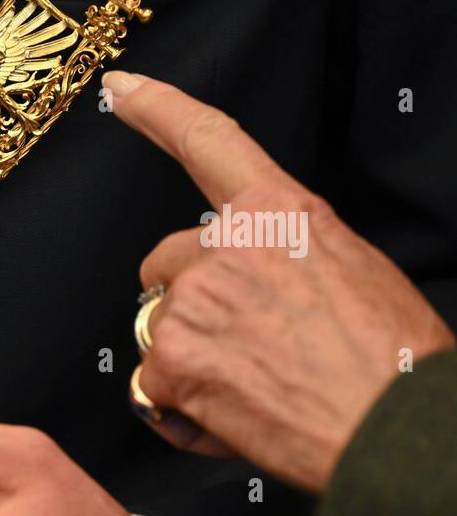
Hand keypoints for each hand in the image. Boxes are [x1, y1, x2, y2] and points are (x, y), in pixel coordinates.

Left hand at [106, 71, 454, 492]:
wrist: (395, 426)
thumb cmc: (392, 361)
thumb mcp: (351, 272)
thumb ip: (285, 257)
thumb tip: (259, 280)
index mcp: (281, 214)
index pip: (209, 141)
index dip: (158, 109)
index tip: (121, 89)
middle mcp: (229, 244)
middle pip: (165, 265)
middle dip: (186, 303)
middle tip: (243, 346)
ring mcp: (193, 299)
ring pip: (158, 328)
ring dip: (188, 360)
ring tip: (255, 387)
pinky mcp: (170, 357)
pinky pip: (152, 386)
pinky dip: (182, 408)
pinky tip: (235, 416)